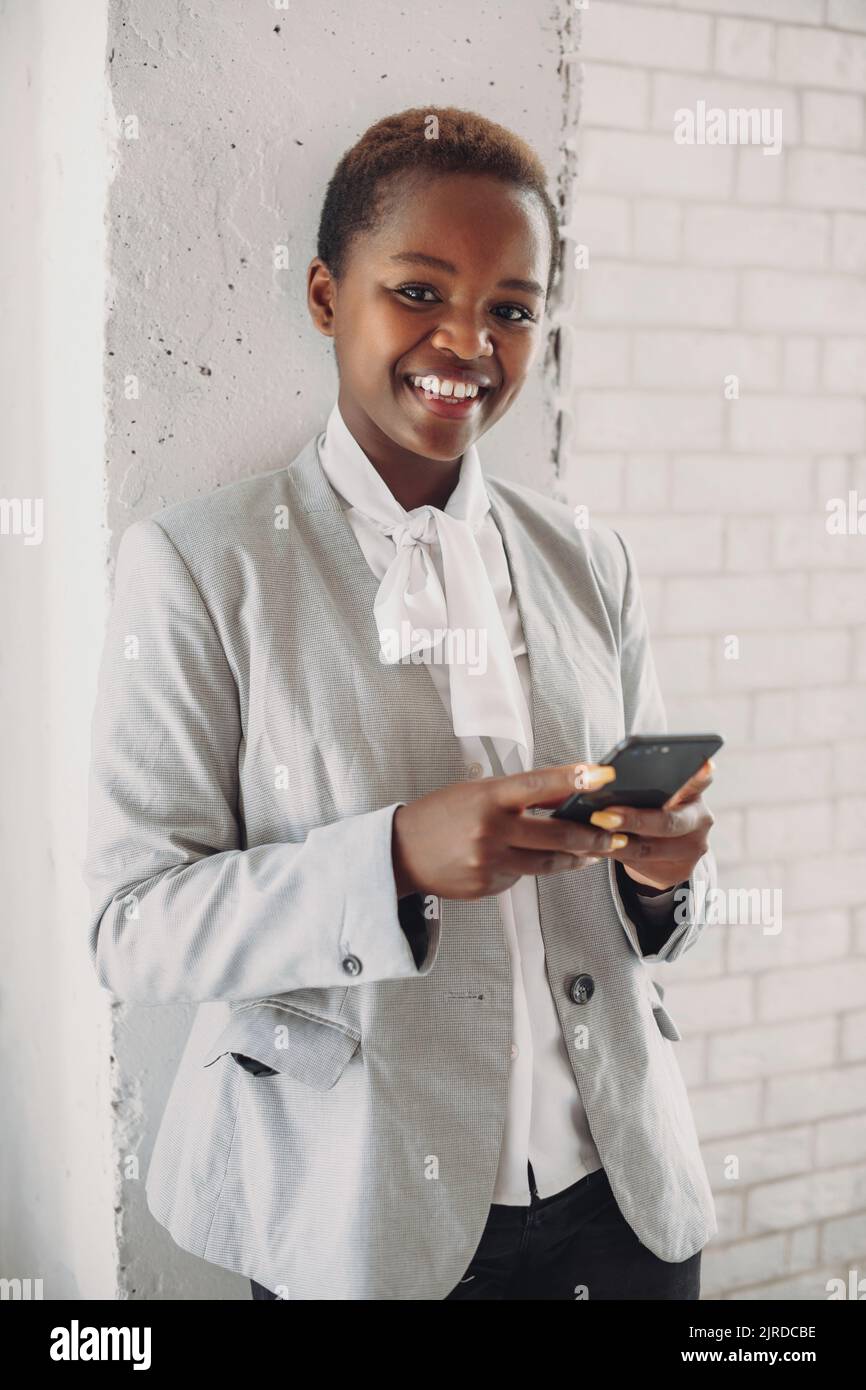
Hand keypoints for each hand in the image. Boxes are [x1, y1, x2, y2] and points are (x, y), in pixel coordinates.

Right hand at [392, 761, 628, 900]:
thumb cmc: (441, 815)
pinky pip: (524, 876)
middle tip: (616, 834)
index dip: (574, 779)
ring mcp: (490, 861)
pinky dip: (536, 867)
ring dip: (576, 858)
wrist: (401, 853)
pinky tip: (540, 860)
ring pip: (548, 862)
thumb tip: (566, 795)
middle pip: (556, 834)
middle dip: (593, 836)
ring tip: (594, 853)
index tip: (603, 776)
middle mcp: (490, 830)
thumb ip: (517, 795)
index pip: (539, 785)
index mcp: (487, 797)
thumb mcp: (476, 793)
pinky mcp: (488, 885)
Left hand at [587, 759, 715, 891]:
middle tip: (601, 816)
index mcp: (694, 792)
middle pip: (668, 822)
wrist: (660, 850)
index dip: (701, 775)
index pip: (701, 780)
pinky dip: (610, 856)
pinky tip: (586, 850)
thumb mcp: (652, 793)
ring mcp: (693, 850)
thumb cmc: (649, 808)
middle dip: (633, 820)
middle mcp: (701, 820)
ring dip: (612, 843)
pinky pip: (638, 866)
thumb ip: (642, 785)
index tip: (702, 766)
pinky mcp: (678, 873)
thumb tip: (601, 778)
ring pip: (648, 848)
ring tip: (584, 836)